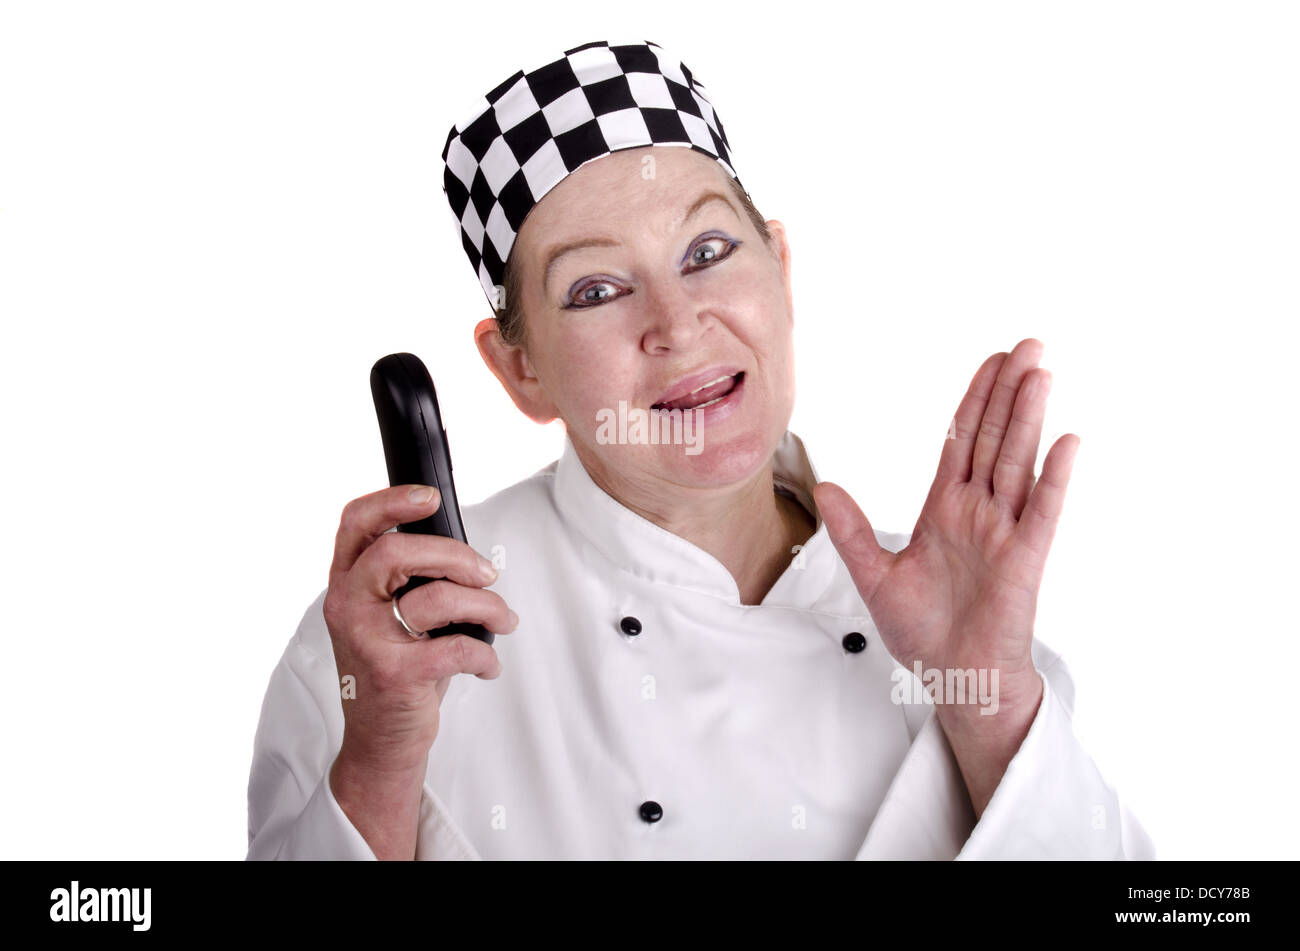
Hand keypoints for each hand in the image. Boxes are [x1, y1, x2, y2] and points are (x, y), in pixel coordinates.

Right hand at [321, 483, 517, 856]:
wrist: (380, 742)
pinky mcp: (394, 674)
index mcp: (346, 584)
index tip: (431, 497)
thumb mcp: (389, 618)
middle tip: (486, 575)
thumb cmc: (396, 669)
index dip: (392, 501)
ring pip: (437, 598)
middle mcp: (348, 607)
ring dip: (487, 605)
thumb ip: (409, 580)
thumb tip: (467, 553)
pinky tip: (488, 664)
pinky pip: (456, 647)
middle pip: (396, 552)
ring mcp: (366, 640)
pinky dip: (485, 654)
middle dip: (455, 556)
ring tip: (504, 621)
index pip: (354, 523)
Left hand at [814, 339, 1077, 812]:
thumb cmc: (921, 631)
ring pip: (1018, 462)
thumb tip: (825, 487)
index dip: (975, 401)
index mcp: (945, 509)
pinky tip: (1065, 442)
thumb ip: (853, 530)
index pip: (962, 441)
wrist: (953, 679)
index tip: (990, 362)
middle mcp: (978, 511)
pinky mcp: (1025, 560)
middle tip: (1027, 344)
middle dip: (1008, 391)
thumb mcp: (875, 576)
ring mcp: (1005, 531)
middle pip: (995, 438)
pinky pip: (1042, 512)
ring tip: (1040, 371)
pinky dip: (1053, 478)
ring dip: (1029, 417)